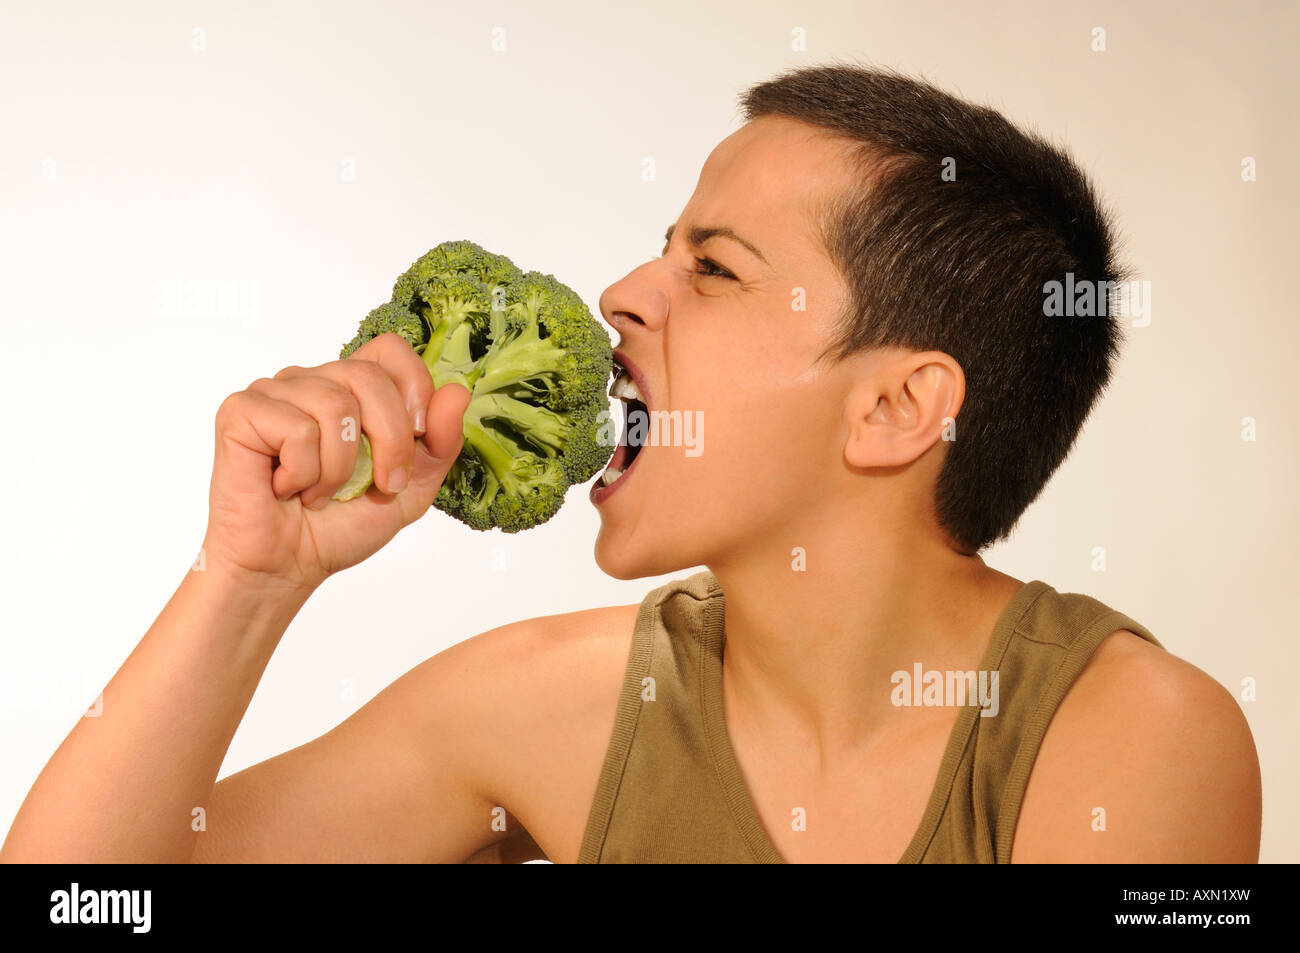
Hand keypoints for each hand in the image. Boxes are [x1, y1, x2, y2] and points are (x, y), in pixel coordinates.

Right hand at [204, 333, 472, 590]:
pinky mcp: (241, 412)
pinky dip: (304, 473)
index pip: (389, 350)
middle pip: (367, 374)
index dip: (413, 387)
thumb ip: (440, 442)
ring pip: (333, 403)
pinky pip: (295, 428)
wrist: (288, 566)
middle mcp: (312, 381)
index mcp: (350, 390)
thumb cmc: (339, 526)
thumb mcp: (410, 487)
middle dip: (390, 439)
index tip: (420, 436)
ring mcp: (273, 393)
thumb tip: (460, 392)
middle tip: (381, 484)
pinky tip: (287, 489)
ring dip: (340, 468)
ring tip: (321, 492)